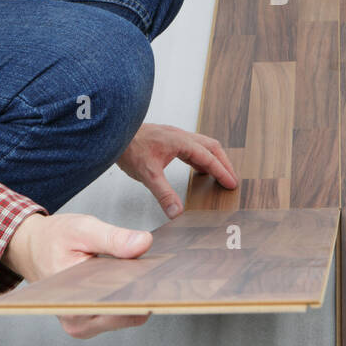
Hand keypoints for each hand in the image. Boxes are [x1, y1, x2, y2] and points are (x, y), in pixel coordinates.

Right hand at [3, 212, 153, 338]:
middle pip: (129, 314)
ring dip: (137, 294)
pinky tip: (133, 277)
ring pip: (129, 315)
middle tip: (157, 267)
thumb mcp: (83, 229)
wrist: (31, 248)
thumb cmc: (52, 239)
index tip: (161, 275)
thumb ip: (114, 238)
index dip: (144, 290)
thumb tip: (143, 244)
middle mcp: (79, 322)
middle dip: (144, 291)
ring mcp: (86, 325)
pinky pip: (122, 313)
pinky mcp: (92, 321)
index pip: (121, 306)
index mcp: (74, 303)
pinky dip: (130, 296)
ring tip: (142, 270)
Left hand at [115, 123, 237, 218]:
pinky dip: (200, 158)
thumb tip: (176, 212)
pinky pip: (191, 148)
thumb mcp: (148, 174)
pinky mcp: (167, 139)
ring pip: (202, 146)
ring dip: (213, 159)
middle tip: (231, 179)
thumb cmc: (129, 147)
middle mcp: (181, 136)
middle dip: (224, 163)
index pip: (209, 158)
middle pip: (212, 147)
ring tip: (218, 175)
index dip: (222, 172)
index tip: (231, 183)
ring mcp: (174, 136)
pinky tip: (197, 168)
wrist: (113, 133)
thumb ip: (164, 194)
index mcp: (181, 142)